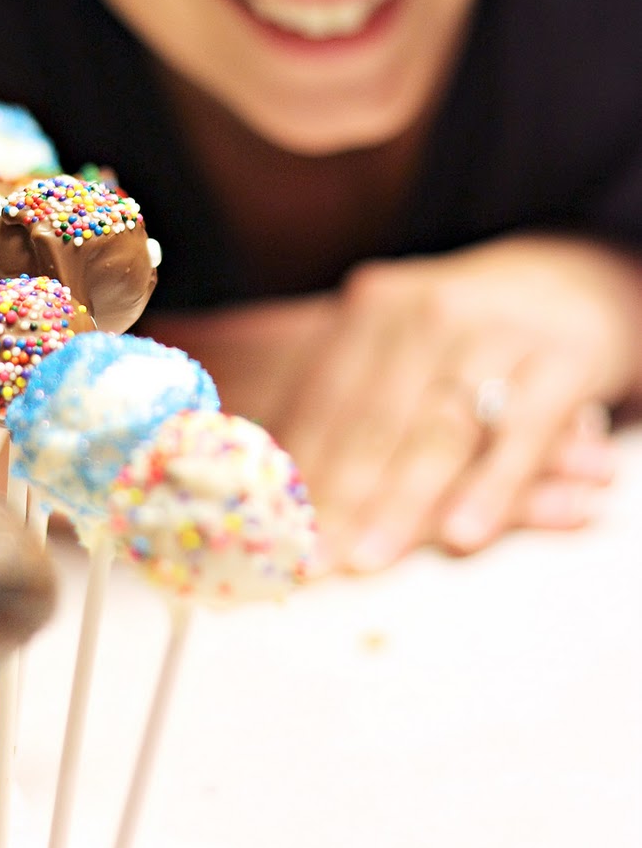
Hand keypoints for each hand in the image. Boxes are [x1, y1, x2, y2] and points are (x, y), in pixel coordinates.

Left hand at [272, 235, 641, 571]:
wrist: (572, 284)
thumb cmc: (465, 339)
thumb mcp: (403, 352)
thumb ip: (350, 412)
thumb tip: (278, 501)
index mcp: (374, 306)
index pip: (328, 401)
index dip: (298, 472)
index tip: (274, 535)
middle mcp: (430, 310)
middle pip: (375, 420)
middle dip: (339, 499)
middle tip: (311, 564)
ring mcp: (498, 331)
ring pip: (440, 429)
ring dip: (401, 502)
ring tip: (368, 561)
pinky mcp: (564, 360)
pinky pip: (522, 434)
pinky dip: (491, 487)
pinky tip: (464, 534)